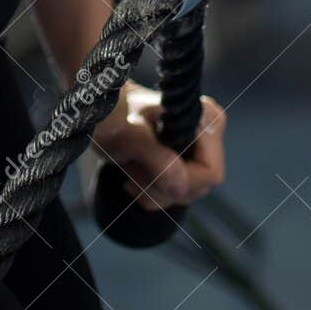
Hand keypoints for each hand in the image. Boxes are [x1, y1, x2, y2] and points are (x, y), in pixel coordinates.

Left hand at [93, 83, 226, 211]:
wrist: (101, 114)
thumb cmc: (114, 116)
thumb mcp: (130, 136)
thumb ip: (157, 159)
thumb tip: (182, 187)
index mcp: (206, 120)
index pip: (209, 172)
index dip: (182, 181)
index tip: (149, 171)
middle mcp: (208, 136)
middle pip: (197, 187)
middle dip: (161, 186)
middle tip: (134, 167)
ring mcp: (197, 152)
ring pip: (184, 194)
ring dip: (151, 190)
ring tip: (131, 167)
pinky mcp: (184, 164)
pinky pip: (173, 195)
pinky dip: (149, 193)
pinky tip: (132, 177)